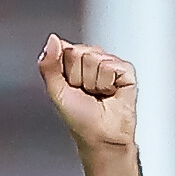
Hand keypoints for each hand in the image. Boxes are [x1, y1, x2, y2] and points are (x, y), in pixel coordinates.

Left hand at [38, 34, 137, 155]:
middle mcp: (92, 60)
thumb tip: (52, 39)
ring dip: (93, 82)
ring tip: (98, 95)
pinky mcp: (125, 70)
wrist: (101, 136)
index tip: (70, 87)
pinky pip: (111, 66)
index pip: (65, 49)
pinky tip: (111, 93)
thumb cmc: (80, 119)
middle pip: (79, 52)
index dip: (65, 71)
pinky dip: (107, 83)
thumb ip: (49, 65)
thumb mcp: (56, 91)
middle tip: (85, 93)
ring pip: (94, 58)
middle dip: (79, 77)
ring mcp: (109, 63)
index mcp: (74, 63)